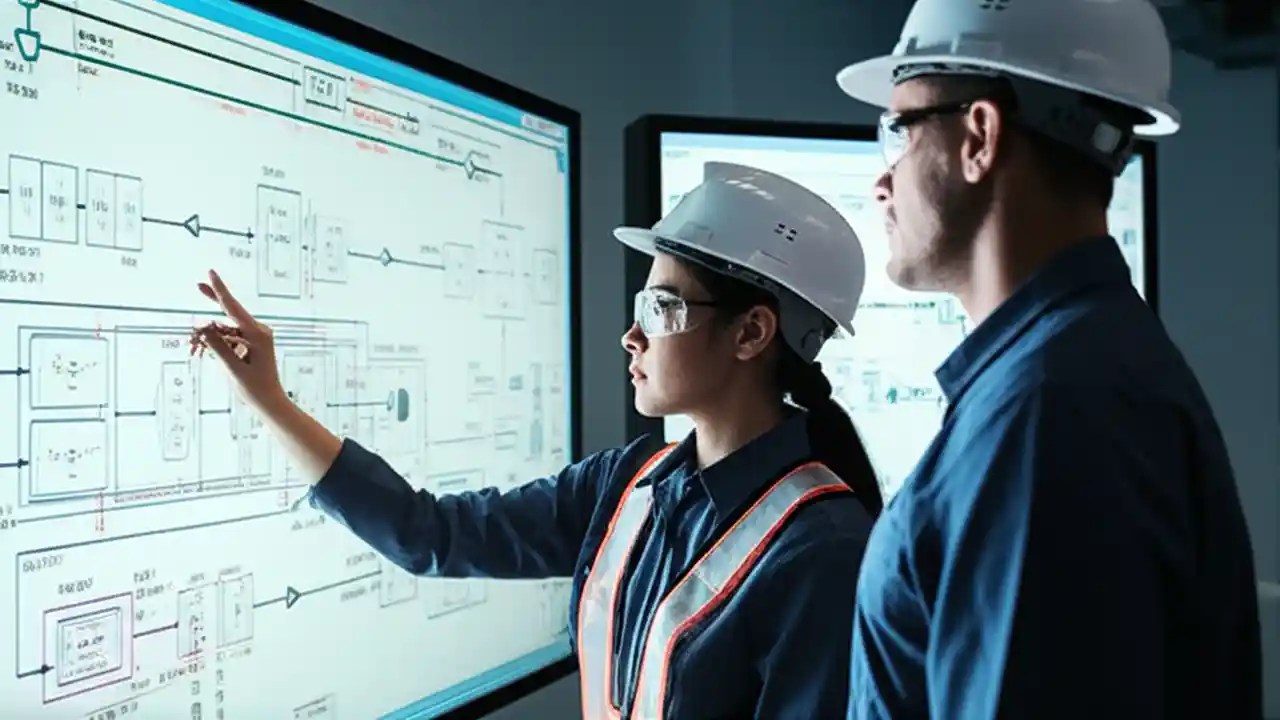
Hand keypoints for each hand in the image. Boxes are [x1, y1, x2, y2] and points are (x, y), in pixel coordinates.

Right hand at [191, 270, 287, 413]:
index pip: (234, 308)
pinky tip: (202, 350)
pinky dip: (216, 343)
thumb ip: (218, 347)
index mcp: (257, 334)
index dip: (220, 290)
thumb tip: (203, 326)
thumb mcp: (233, 368)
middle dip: (212, 303)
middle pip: (230, 313)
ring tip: (192, 349)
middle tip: (197, 285)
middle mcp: (258, 332)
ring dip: (209, 336)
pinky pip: (230, 338)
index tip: (211, 273)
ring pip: (226, 330)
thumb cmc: (255, 388)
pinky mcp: (252, 345)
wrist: (270, 401)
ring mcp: (255, 338)